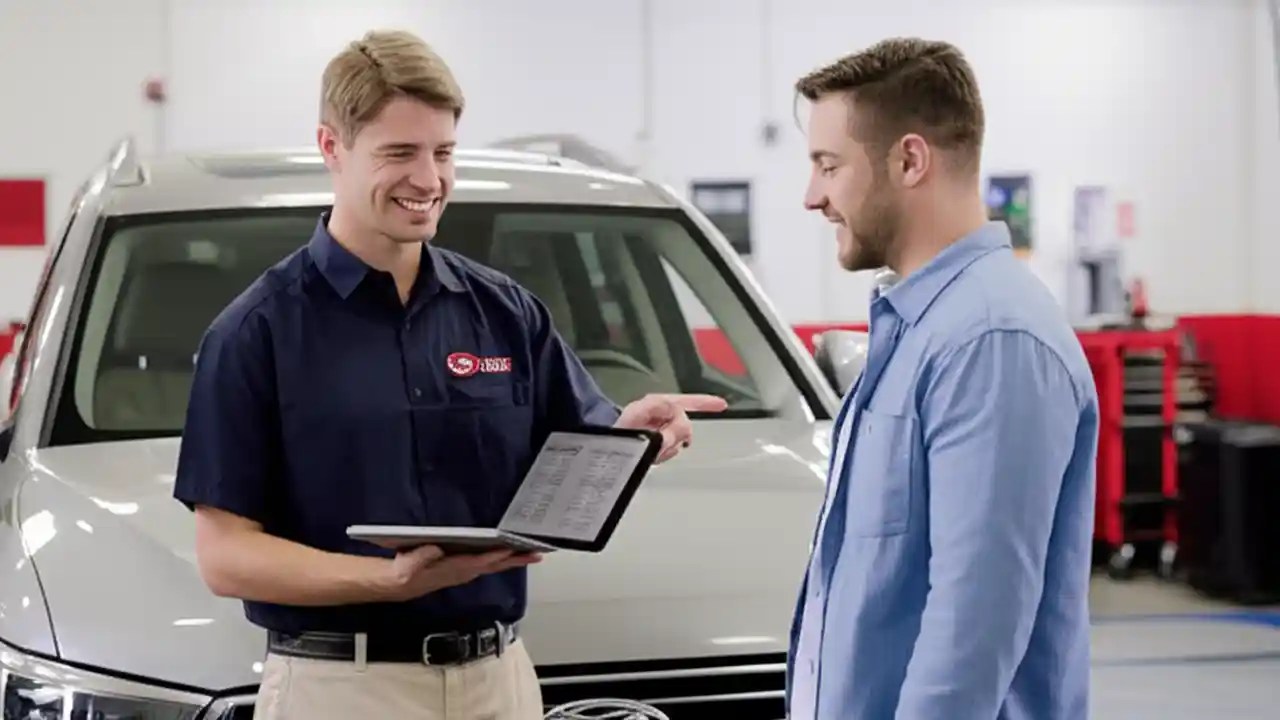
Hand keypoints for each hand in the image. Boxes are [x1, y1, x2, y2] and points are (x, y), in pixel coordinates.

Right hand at [379, 544, 541, 601]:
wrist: (398, 583)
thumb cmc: (403, 571)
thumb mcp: (406, 565)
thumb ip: (420, 558)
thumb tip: (434, 549)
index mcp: (452, 569)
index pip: (479, 562)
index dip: (496, 557)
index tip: (513, 550)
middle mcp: (463, 572)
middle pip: (495, 566)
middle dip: (516, 560)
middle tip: (537, 554)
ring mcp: (465, 572)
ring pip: (494, 566)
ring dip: (513, 560)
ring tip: (531, 552)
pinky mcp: (464, 569)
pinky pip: (488, 564)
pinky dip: (502, 559)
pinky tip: (510, 554)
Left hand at [614, 393, 727, 462]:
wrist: (605, 451)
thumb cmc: (618, 429)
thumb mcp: (640, 413)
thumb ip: (664, 410)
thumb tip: (681, 418)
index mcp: (657, 404)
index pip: (687, 401)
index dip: (705, 402)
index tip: (722, 404)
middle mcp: (659, 416)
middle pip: (684, 425)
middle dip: (677, 435)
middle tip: (663, 441)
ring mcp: (657, 432)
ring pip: (678, 441)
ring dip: (668, 447)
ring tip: (651, 448)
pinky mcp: (654, 447)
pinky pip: (670, 451)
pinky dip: (664, 454)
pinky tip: (652, 454)